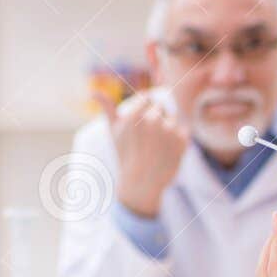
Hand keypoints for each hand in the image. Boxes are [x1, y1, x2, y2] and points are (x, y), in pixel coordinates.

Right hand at [99, 93, 188, 217]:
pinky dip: (178, 140)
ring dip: (168, 129)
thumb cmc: (125, 155)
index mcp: (135, 115)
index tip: (142, 124)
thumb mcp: (114, 131)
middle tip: (149, 139)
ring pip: (173, 118)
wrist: (141, 183)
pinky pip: (183, 131)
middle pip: (161, 107)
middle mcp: (153, 120)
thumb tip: (93, 92)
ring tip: (157, 146)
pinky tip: (167, 152)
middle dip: (157, 118)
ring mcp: (169, 130)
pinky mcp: (182, 141)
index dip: (145, 109)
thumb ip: (107, 108)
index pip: (147, 97)